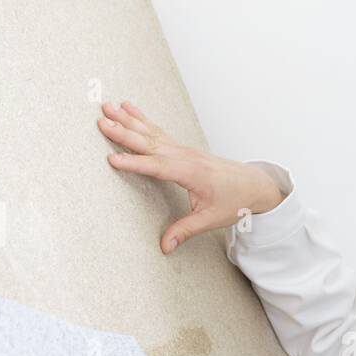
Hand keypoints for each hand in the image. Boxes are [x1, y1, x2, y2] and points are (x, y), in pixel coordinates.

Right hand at [97, 101, 284, 251]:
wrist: (254, 185)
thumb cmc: (234, 201)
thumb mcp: (211, 219)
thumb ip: (185, 231)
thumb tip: (165, 247)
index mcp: (191, 172)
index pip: (157, 166)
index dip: (134, 163)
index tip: (112, 159)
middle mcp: (185, 156)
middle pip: (149, 143)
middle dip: (124, 133)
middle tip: (101, 122)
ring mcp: (183, 149)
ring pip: (151, 132)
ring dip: (128, 119)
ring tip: (107, 107)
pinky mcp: (182, 148)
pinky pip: (158, 131)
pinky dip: (142, 119)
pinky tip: (129, 109)